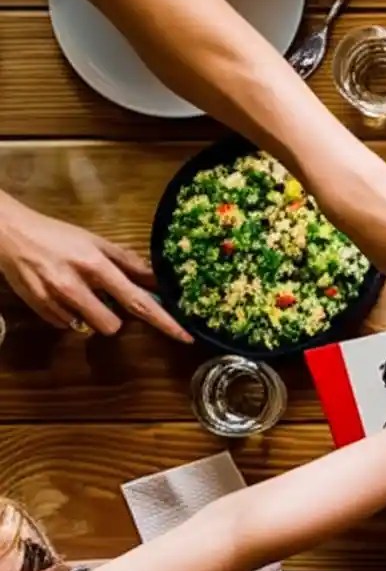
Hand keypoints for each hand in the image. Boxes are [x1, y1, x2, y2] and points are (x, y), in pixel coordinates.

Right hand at [0, 201, 189, 340]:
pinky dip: (70, 314)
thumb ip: (127, 262)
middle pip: (112, 325)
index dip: (164, 321)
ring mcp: (54, 300)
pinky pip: (67, 325)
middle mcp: (75, 286)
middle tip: (106, 298)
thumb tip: (157, 280)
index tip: (184, 336)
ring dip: (92, 316)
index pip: (137, 301)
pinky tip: (61, 294)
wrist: (9, 234)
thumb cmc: (57, 235)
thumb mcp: (95, 242)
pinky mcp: (39, 310)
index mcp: (96, 266)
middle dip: (116, 317)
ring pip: (89, 328)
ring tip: (81, 293)